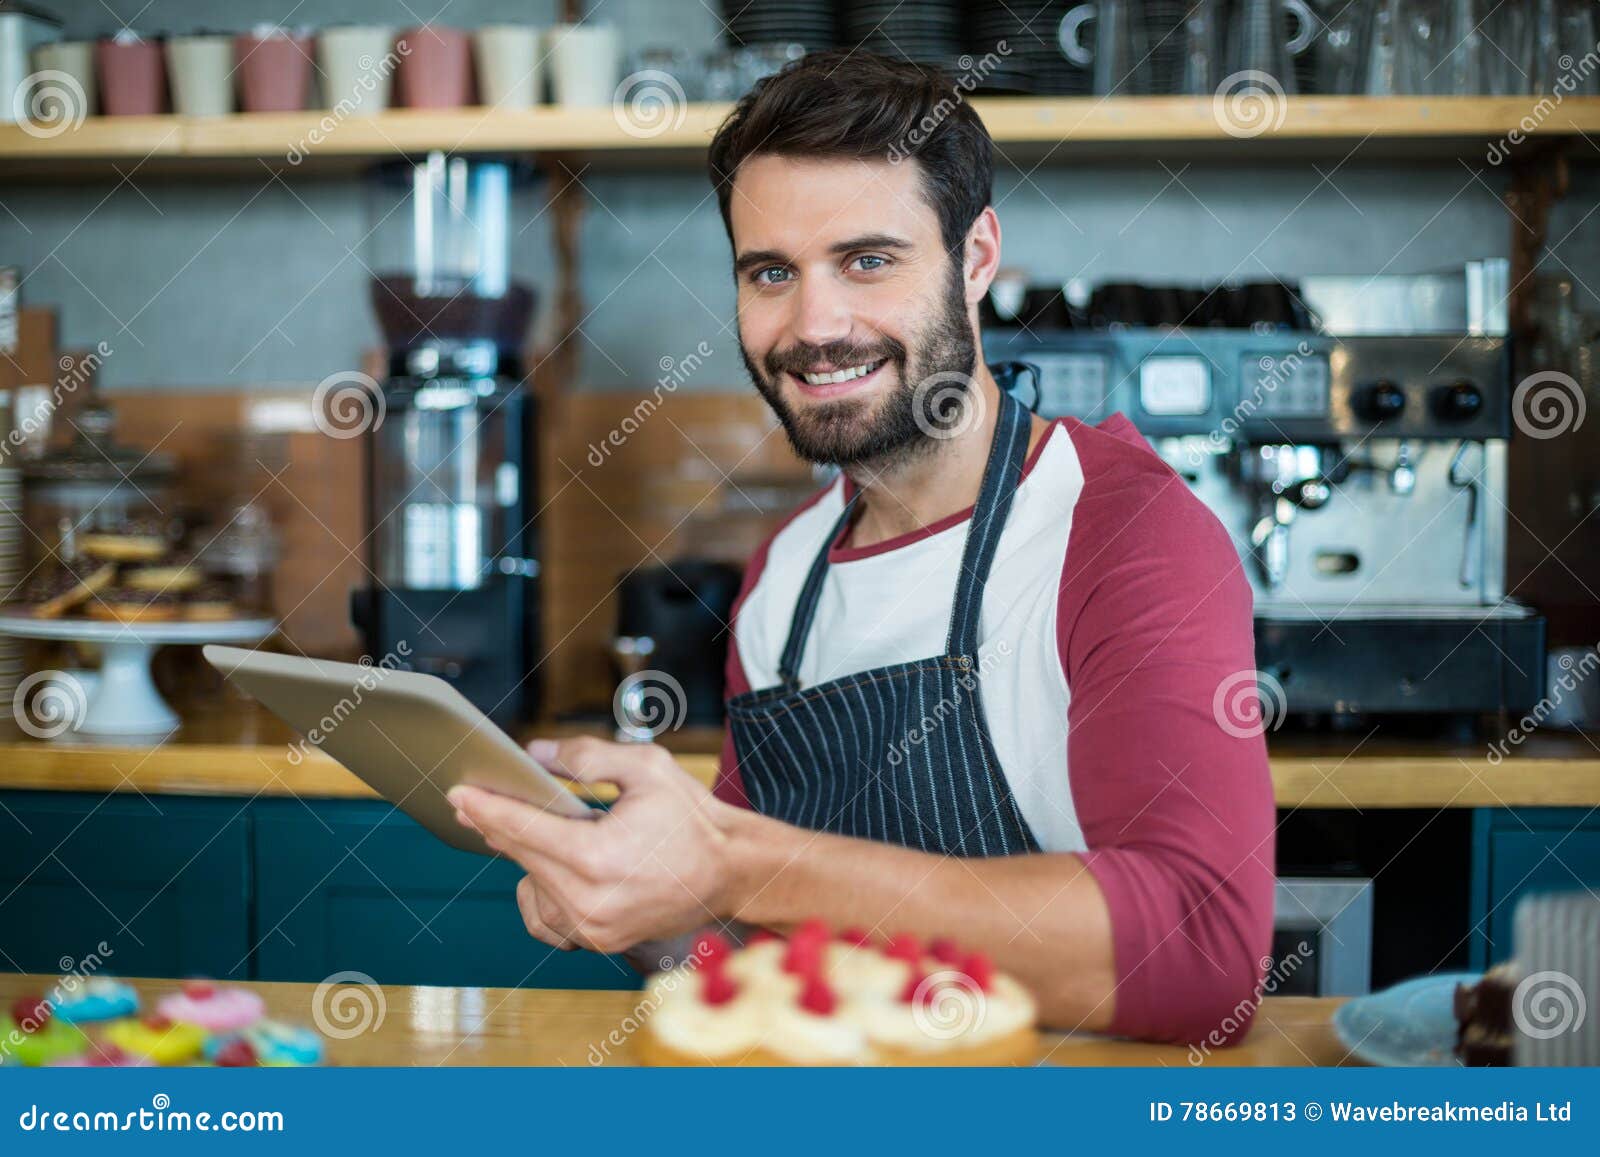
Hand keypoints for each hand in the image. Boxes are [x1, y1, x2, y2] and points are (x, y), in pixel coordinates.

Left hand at [447, 736, 739, 954]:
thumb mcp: (647, 768)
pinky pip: (547, 919)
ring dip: (528, 862)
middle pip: (520, 857)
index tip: (458, 792)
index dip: (485, 807)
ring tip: (547, 837)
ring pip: (529, 889)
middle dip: (497, 826)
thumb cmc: (694, 819)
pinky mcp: (600, 941)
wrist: (732, 872)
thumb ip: (588, 756)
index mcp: (597, 855)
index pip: (522, 829)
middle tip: (477, 802)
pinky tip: (558, 873)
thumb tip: (536, 754)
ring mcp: (593, 927)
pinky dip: (543, 894)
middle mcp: (589, 900)